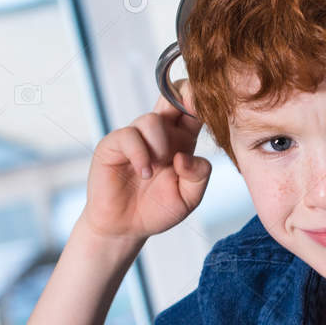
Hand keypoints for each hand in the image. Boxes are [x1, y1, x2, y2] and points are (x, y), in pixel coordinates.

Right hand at [84, 80, 212, 242]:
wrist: (127, 227)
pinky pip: (129, 136)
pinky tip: (144, 172)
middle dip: (182, 96)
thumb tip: (184, 156)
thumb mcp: (189, 198)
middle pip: (172, 98)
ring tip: (157, 168)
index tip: (211, 107)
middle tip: (189, 108)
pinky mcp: (114, 145)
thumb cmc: (158, 210)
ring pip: (152, 119)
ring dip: (159, 143)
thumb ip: (198, 176)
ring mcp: (136, 137)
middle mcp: (160, 134)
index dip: (203, 103)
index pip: (195, 110)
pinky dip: (140, 154)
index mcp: (183, 140)